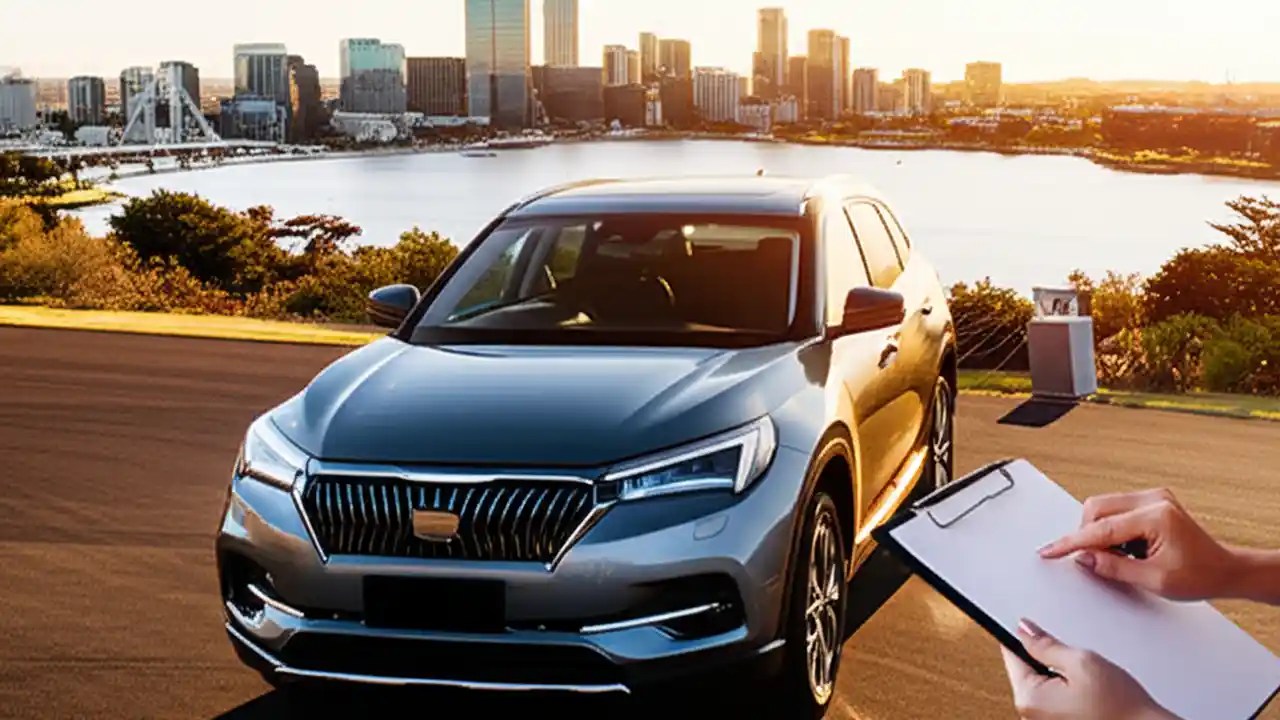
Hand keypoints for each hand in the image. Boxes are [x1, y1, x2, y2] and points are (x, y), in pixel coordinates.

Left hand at [1002, 619, 1177, 719]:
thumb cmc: (1122, 708)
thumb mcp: (1082, 662)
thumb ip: (1046, 645)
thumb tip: (1023, 630)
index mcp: (1028, 699)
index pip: (1011, 655)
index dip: (1022, 635)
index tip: (1028, 623)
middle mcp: (1030, 715)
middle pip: (1027, 670)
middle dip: (1046, 658)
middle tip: (1075, 658)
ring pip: (1043, 684)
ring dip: (1059, 675)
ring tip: (1087, 679)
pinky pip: (1055, 699)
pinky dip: (1067, 690)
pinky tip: (1089, 692)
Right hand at [1037, 488, 1237, 600]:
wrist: (1225, 570)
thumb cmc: (1200, 575)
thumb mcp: (1154, 580)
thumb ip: (1114, 568)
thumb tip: (1084, 558)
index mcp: (1155, 516)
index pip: (1100, 529)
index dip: (1071, 542)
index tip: (1050, 550)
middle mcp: (1153, 499)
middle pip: (1096, 509)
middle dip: (1088, 536)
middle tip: (1098, 561)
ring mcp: (1153, 497)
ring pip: (1103, 508)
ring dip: (1101, 533)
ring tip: (1122, 556)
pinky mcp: (1151, 501)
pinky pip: (1115, 510)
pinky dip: (1111, 530)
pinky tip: (1128, 548)